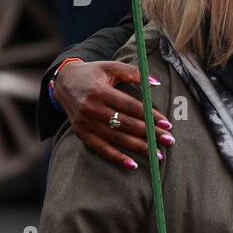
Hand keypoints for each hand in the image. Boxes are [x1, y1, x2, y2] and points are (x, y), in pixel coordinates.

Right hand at [54, 60, 172, 169]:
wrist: (64, 82)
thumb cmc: (94, 73)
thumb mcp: (111, 67)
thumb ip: (133, 73)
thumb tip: (156, 83)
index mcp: (99, 91)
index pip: (131, 106)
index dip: (150, 116)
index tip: (167, 124)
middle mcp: (91, 109)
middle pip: (126, 124)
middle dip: (150, 134)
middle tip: (169, 140)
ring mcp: (85, 123)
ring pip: (117, 138)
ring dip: (139, 148)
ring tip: (158, 155)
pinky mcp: (81, 133)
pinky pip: (101, 149)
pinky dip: (117, 158)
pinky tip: (132, 165)